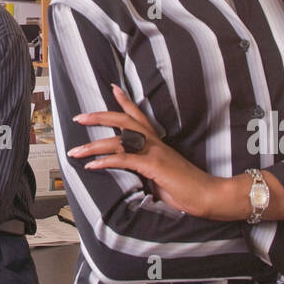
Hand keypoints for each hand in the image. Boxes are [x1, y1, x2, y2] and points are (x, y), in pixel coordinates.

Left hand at [69, 83, 218, 216]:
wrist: (208, 195)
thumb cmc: (186, 189)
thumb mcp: (160, 175)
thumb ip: (145, 170)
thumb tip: (130, 173)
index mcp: (157, 142)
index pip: (139, 116)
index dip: (125, 101)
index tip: (113, 88)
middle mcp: (154, 142)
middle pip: (123, 121)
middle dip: (98, 117)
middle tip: (79, 117)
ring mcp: (154, 152)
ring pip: (118, 141)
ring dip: (93, 146)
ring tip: (75, 152)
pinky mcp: (153, 166)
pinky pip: (124, 159)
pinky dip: (105, 161)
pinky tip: (91, 166)